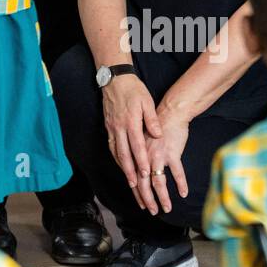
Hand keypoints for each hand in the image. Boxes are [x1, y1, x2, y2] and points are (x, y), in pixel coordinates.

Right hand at [101, 74, 161, 189]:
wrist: (115, 80)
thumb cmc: (134, 90)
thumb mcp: (146, 101)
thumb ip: (152, 119)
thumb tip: (158, 135)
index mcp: (130, 121)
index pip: (136, 145)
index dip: (141, 160)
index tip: (146, 173)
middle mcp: (119, 128)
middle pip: (124, 154)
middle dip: (130, 172)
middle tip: (136, 186)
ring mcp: (112, 128)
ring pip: (116, 153)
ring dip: (123, 169)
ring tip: (129, 182)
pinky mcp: (108, 128)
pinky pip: (112, 147)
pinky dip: (117, 159)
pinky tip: (122, 166)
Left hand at [137, 106, 189, 214]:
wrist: (171, 113)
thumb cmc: (158, 128)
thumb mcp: (145, 142)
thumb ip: (142, 158)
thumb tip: (143, 173)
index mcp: (139, 156)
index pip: (136, 180)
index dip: (138, 194)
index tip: (142, 205)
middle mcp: (146, 158)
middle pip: (144, 184)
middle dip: (148, 200)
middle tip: (153, 212)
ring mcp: (159, 156)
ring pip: (159, 182)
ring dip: (163, 197)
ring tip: (167, 208)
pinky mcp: (172, 153)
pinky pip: (177, 172)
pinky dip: (181, 184)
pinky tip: (183, 193)